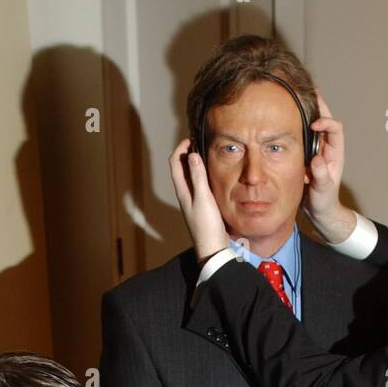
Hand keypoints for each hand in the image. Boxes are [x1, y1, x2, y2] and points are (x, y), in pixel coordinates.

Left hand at [168, 138, 228, 262]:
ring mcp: (193, 201)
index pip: (175, 164)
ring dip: (194, 164)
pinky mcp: (202, 206)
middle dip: (187, 153)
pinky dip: (202, 175)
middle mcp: (185, 194)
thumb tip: (191, 155)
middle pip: (181, 169)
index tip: (190, 139)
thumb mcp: (203, 198)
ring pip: (190, 177)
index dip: (180, 149)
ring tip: (205, 155)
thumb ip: (197, 177)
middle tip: (198, 143)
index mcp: (182, 191)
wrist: (212, 247)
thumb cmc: (206, 225)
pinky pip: (198, 185)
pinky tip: (212, 175)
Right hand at [302, 92, 355, 242]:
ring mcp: (316, 150)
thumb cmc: (324, 202)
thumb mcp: (322, 190)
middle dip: (317, 104)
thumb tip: (317, 160)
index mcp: (335, 153)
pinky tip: (284, 118)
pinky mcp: (305, 154)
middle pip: (324, 119)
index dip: (326, 122)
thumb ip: (321, 176)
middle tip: (307, 88)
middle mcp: (327, 148)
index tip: (314, 124)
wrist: (319, 212)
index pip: (335, 128)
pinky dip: (295, 125)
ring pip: (312, 125)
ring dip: (305, 111)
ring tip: (294, 96)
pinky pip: (302, 135)